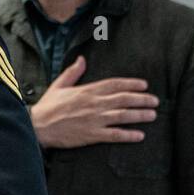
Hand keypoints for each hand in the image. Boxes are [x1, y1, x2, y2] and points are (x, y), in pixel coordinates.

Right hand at [28, 55, 157, 148]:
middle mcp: (94, 104)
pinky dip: (128, 135)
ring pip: (123, 116)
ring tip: (152, 115)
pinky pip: (114, 135)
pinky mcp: (92, 135)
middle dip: (142, 99)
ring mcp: (94, 120)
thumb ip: (73, 72)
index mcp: (87, 90)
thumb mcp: (59, 85)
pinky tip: (140, 135)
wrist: (38, 127)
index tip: (144, 85)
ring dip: (140, 115)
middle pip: (124, 99)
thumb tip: (81, 59)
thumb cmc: (47, 107)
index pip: (114, 84)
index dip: (131, 84)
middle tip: (155, 101)